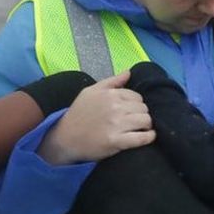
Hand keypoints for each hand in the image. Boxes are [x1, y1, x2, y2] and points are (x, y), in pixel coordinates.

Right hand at [38, 71, 154, 165]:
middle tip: (134, 121)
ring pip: (146, 121)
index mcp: (110, 94)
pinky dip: (148, 137)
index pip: (137, 96)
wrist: (65, 137)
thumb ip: (111, 81)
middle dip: (141, 114)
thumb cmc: (78, 114)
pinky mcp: (116, 141)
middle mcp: (115, 107)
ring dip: (146, 125)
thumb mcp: (90, 92)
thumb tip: (129, 72)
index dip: (136, 104)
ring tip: (140, 129)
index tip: (130, 111)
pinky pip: (142, 138)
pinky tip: (147, 137)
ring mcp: (116, 124)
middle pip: (144, 108)